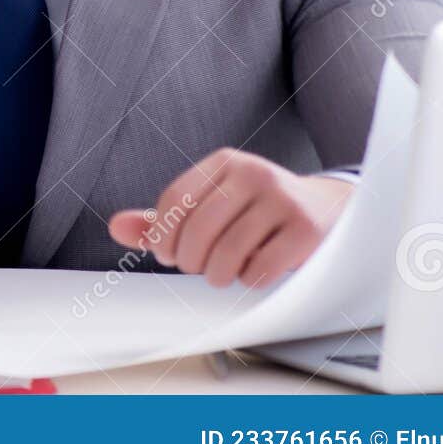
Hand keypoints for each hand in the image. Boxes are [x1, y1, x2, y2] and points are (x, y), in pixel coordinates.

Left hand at [107, 148, 354, 289]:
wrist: (328, 211)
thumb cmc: (256, 213)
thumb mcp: (210, 206)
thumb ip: (164, 219)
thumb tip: (115, 227)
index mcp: (224, 162)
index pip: (174, 200)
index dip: (162, 236)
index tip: (167, 254)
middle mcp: (254, 173)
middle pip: (198, 229)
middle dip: (189, 259)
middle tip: (195, 268)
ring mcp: (283, 200)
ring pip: (228, 253)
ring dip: (216, 275)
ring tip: (220, 274)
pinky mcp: (307, 230)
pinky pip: (261, 268)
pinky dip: (249, 281)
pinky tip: (252, 274)